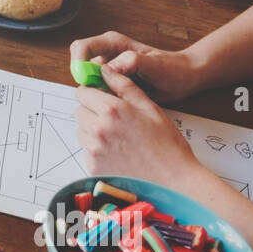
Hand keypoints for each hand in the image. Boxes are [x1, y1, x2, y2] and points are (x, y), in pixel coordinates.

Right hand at [70, 31, 199, 103]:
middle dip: (87, 82)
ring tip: (118, 100)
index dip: (77, 63)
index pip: (81, 47)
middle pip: (80, 66)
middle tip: (104, 94)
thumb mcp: (155, 64)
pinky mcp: (112, 83)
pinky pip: (99, 91)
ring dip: (97, 93)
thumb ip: (133, 62)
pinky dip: (104, 99)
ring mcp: (109, 70)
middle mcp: (108, 55)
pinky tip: (120, 104)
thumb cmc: (172, 68)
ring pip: (89, 82)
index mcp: (113, 44)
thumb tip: (108, 68)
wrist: (183, 78)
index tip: (83, 79)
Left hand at [75, 64, 205, 187]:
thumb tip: (105, 70)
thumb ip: (124, 86)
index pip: (82, 92)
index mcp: (112, 110)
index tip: (100, 97)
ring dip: (92, 130)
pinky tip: (117, 152)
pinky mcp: (93, 167)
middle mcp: (98, 129)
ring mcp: (94, 150)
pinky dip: (96, 149)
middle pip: (79, 111)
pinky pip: (86, 150)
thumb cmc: (167, 145)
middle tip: (112, 118)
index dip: (91, 93)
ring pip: (81, 131)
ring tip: (117, 137)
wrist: (173, 182)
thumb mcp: (150, 107)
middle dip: (91, 110)